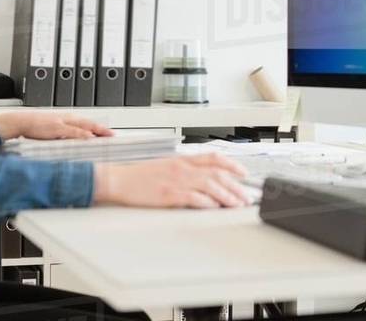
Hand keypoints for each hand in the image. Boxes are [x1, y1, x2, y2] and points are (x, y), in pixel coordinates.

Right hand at [0, 111, 112, 141]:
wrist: (22, 122)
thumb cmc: (35, 127)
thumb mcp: (53, 131)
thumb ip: (64, 136)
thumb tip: (73, 144)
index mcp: (68, 119)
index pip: (87, 124)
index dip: (99, 128)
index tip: (109, 134)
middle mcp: (67, 119)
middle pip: (89, 123)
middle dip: (102, 129)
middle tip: (114, 135)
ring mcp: (63, 122)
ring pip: (84, 126)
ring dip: (97, 131)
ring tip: (107, 136)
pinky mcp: (56, 127)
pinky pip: (72, 131)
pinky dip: (82, 134)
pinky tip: (90, 137)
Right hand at [95, 153, 251, 208]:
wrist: (119, 179)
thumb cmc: (139, 175)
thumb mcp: (166, 166)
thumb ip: (184, 169)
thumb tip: (202, 178)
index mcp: (182, 159)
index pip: (214, 158)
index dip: (232, 164)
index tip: (243, 172)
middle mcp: (183, 168)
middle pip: (217, 174)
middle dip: (235, 186)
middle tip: (246, 196)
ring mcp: (177, 181)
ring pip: (210, 186)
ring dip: (227, 196)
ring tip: (236, 204)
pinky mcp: (170, 194)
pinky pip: (195, 198)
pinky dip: (208, 203)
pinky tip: (215, 207)